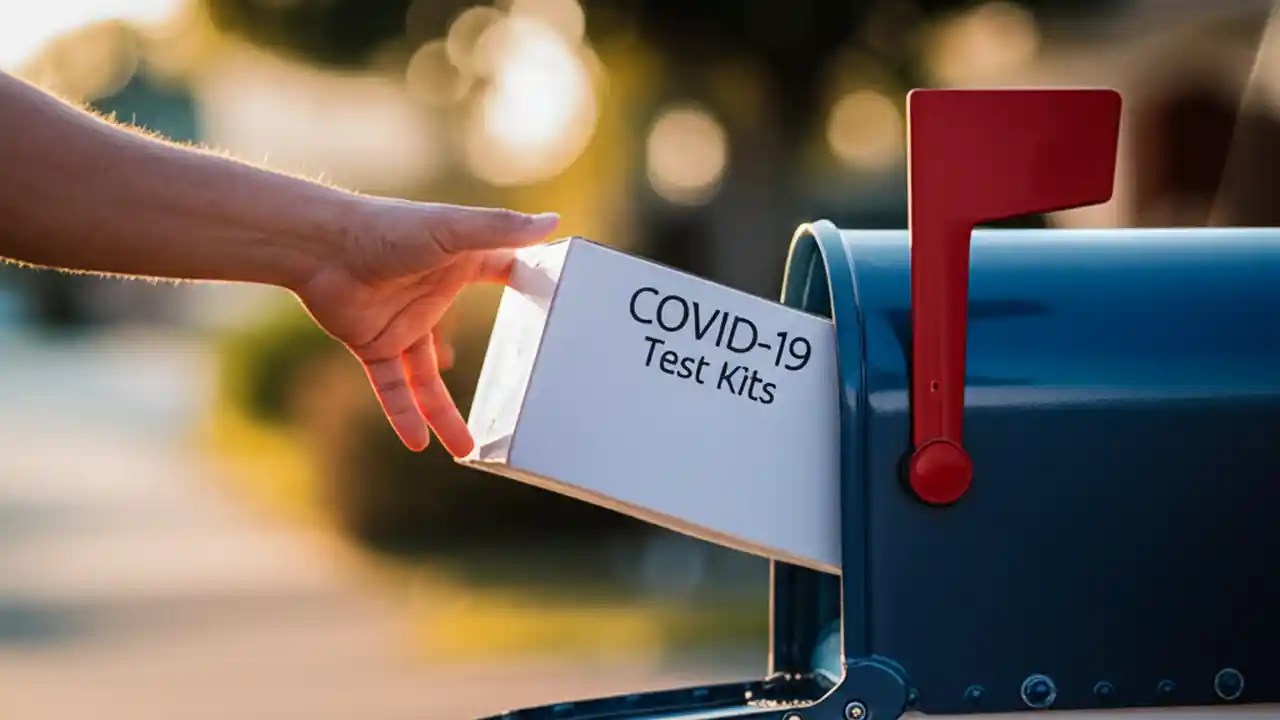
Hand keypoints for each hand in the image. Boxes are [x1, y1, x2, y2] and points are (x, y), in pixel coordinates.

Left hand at [293, 197, 557, 455]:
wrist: (319, 248)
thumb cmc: (386, 228)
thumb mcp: (452, 229)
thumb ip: (501, 230)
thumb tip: (553, 222)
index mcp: (457, 264)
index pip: (502, 272)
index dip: (525, 284)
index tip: (552, 302)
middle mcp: (432, 297)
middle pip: (466, 341)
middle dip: (486, 371)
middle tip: (512, 400)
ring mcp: (403, 325)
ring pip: (428, 379)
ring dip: (444, 414)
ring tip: (466, 449)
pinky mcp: (374, 345)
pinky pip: (392, 387)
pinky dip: (402, 414)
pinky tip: (417, 443)